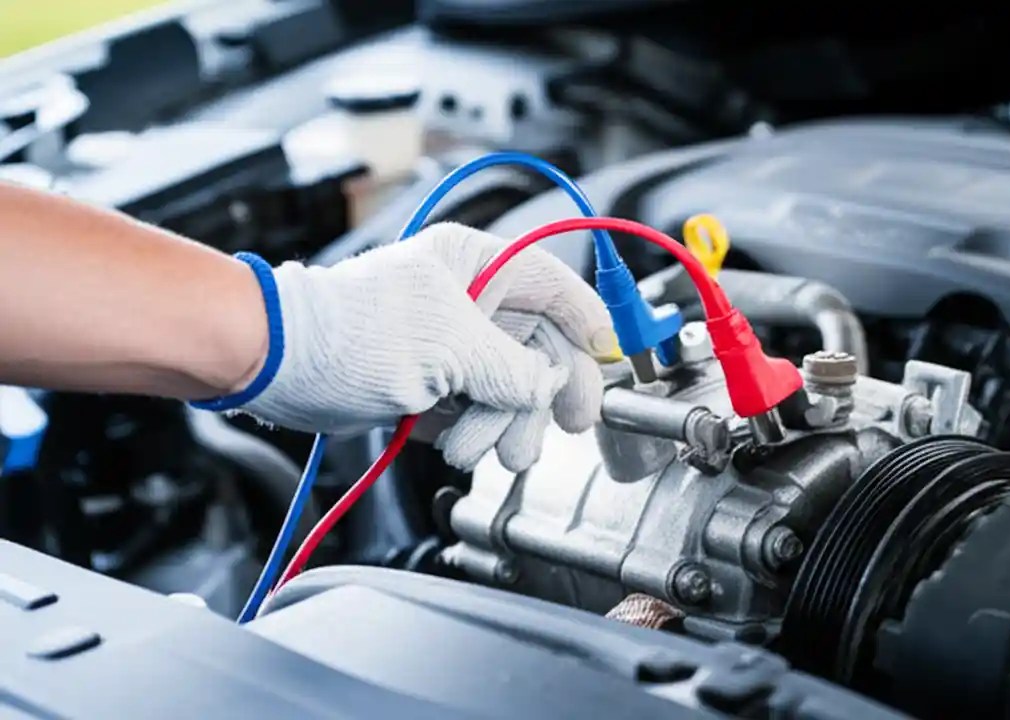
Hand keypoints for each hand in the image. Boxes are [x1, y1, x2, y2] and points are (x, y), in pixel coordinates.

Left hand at [234, 222, 613, 470]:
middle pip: (539, 347)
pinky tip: (454, 441)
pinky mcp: (430, 381)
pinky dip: (472, 432)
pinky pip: (476, 410)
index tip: (609, 355)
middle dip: (544, 395)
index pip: (554, 283)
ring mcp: (449, 343)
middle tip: (564, 427)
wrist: (278, 363)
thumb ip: (515, 371)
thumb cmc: (349, 331)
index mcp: (476, 264)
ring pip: (510, 387)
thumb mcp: (451, 348)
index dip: (586, 320)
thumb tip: (550, 388)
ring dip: (502, 424)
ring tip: (475, 444)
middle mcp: (468, 300)